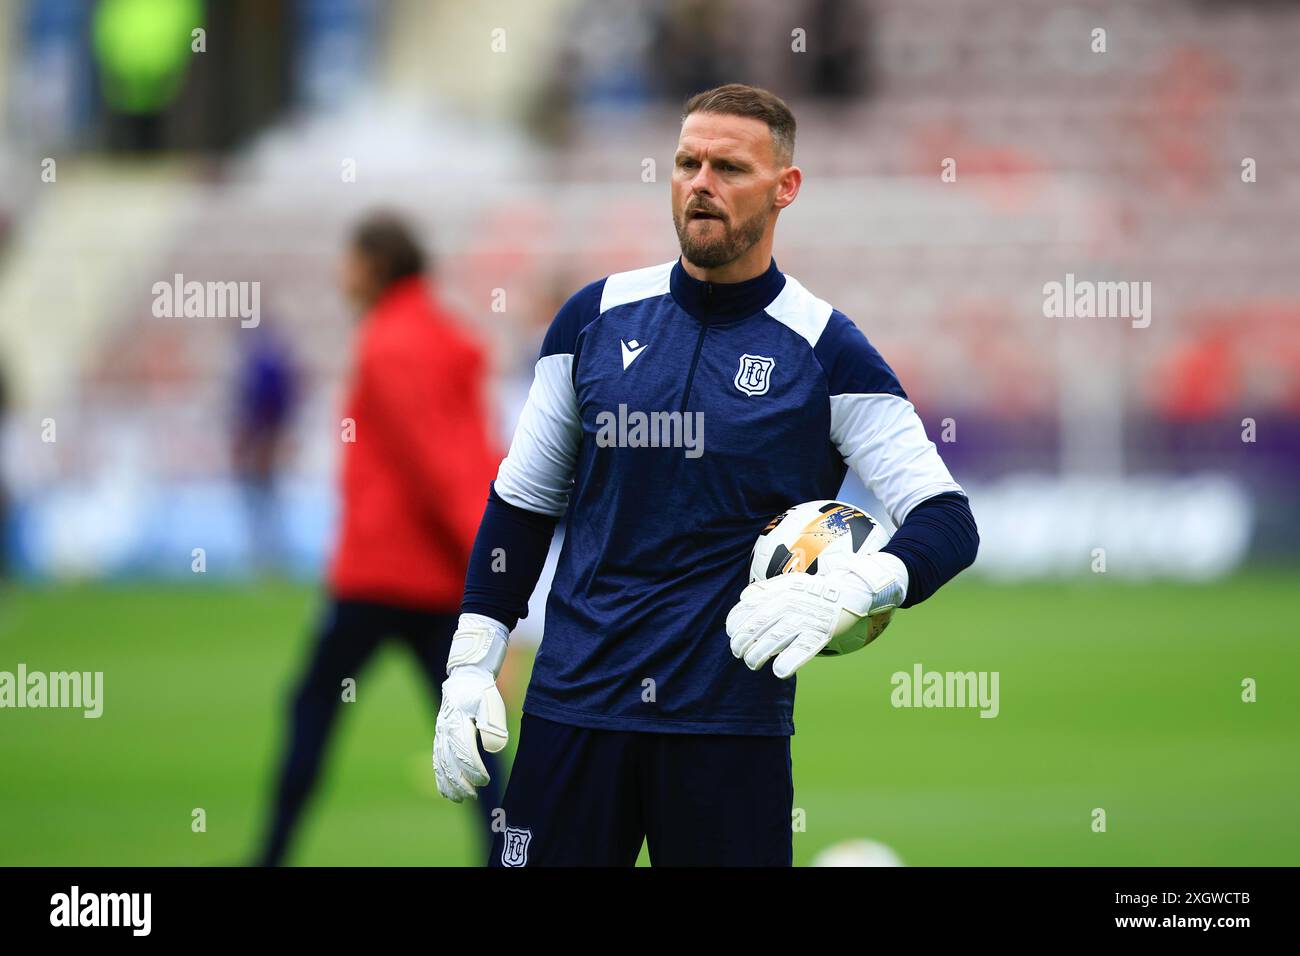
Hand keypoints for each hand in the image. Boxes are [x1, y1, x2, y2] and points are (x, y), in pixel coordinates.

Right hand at [434, 613, 509, 802]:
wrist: (466, 676)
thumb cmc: (482, 691)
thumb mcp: (492, 704)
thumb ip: (492, 726)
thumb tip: (493, 750)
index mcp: (459, 723)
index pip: (464, 754)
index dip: (474, 771)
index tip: (485, 781)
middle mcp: (446, 730)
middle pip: (450, 763)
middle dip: (460, 782)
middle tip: (472, 796)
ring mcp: (441, 733)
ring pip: (440, 763)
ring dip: (448, 783)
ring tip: (458, 798)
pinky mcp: (440, 734)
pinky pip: (436, 759)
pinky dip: (440, 775)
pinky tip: (445, 788)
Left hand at [725, 552, 907, 678]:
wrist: (850, 591)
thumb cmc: (814, 591)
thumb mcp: (788, 583)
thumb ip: (765, 589)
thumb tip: (743, 598)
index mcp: (778, 593)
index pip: (747, 609)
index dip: (735, 624)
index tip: (733, 635)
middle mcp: (788, 604)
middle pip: (756, 626)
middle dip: (742, 643)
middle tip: (740, 654)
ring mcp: (804, 619)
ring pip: (774, 639)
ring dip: (758, 654)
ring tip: (752, 663)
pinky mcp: (820, 633)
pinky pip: (801, 649)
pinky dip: (789, 662)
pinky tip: (779, 672)